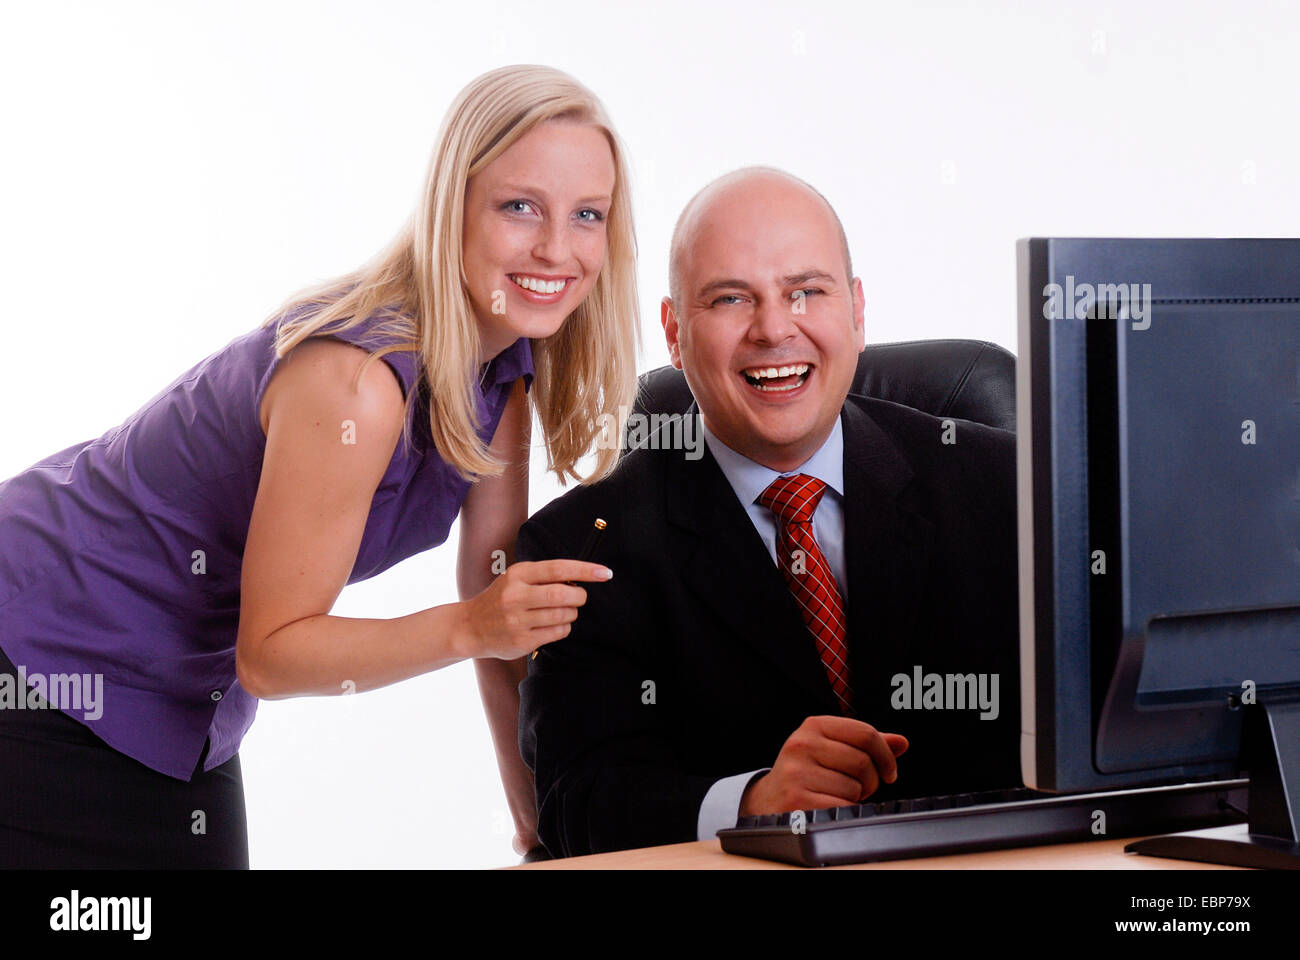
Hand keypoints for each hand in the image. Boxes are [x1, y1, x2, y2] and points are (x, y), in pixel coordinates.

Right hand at [456, 559, 611, 660]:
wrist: (470, 627)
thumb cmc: (502, 599)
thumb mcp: (516, 579)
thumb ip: (544, 577)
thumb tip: (582, 579)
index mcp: (518, 574)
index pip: (558, 568)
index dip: (585, 570)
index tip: (605, 572)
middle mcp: (516, 596)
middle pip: (563, 594)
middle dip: (580, 596)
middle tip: (579, 597)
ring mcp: (517, 620)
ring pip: (563, 615)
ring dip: (571, 613)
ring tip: (561, 612)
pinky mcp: (521, 641)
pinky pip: (557, 633)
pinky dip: (563, 628)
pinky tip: (553, 625)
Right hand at [740, 716, 908, 815]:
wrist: (769, 800)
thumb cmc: (807, 772)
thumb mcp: (831, 749)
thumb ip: (866, 745)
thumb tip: (901, 742)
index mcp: (814, 726)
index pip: (865, 733)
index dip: (885, 755)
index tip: (889, 771)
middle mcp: (802, 745)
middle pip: (863, 762)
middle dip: (871, 781)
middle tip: (862, 787)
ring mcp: (797, 772)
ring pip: (854, 787)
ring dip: (855, 798)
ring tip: (839, 795)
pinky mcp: (796, 800)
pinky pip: (842, 807)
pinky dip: (845, 812)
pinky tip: (831, 807)